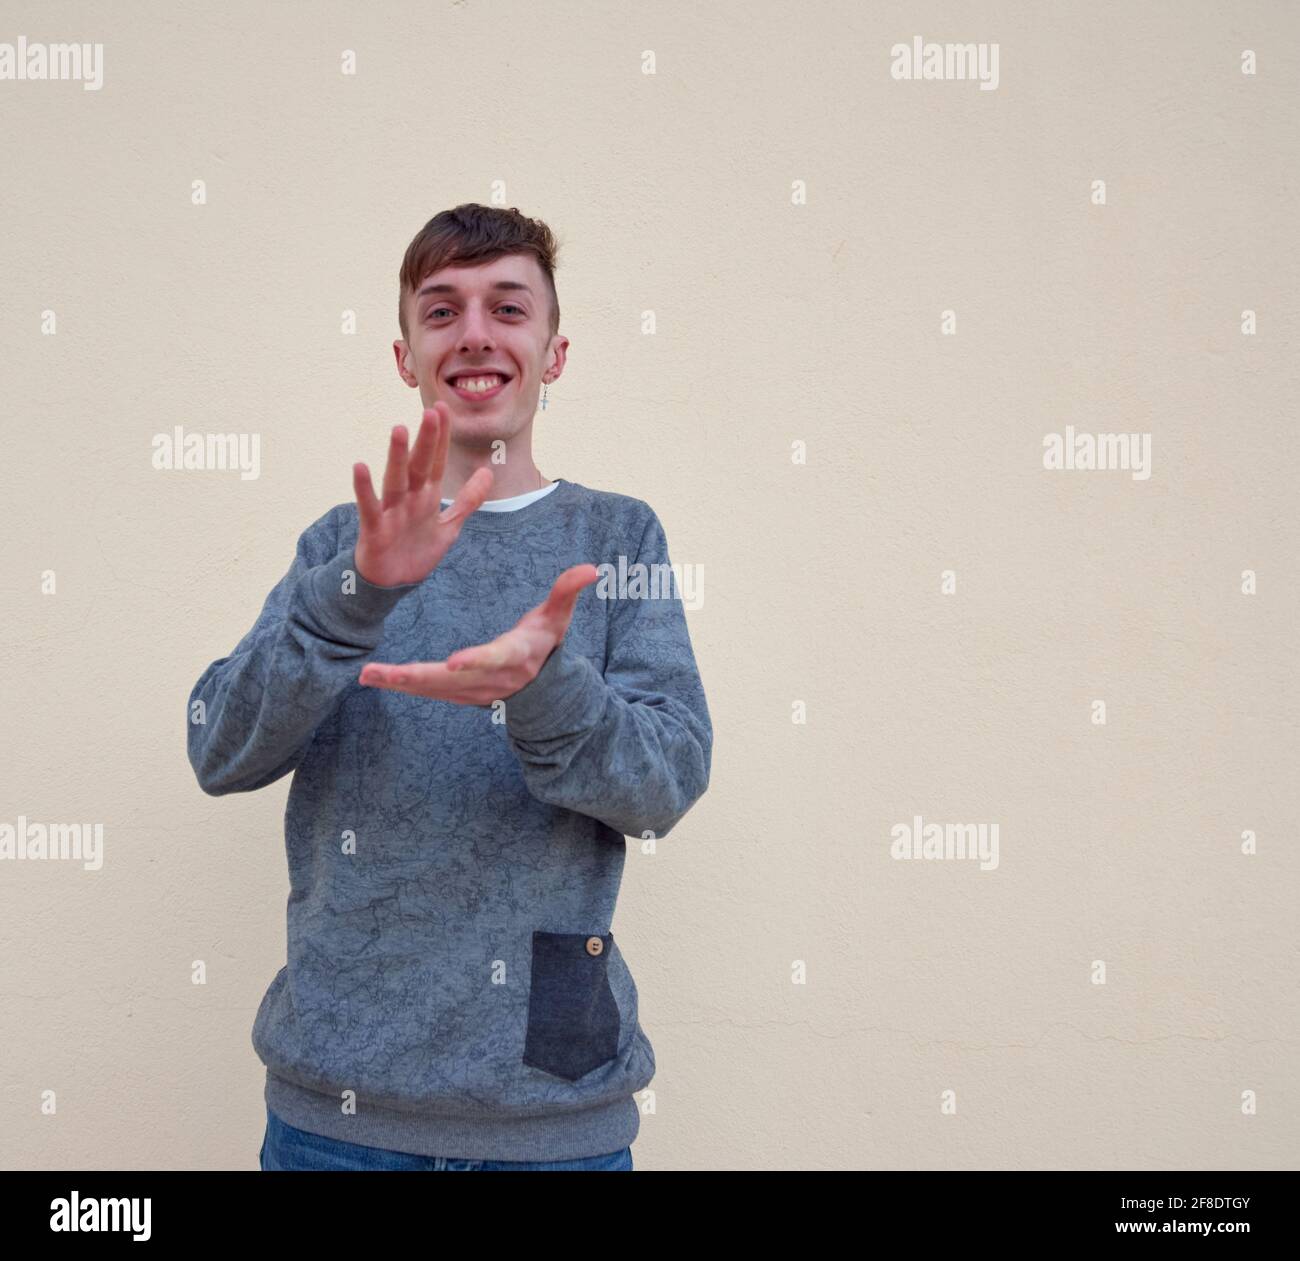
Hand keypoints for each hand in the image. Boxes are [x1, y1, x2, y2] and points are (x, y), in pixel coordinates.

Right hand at [352, 403, 492, 586]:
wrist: (391, 584)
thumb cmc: (416, 551)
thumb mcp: (449, 525)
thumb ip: (468, 500)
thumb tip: (488, 472)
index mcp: (425, 497)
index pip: (436, 462)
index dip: (441, 438)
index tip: (444, 409)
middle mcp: (408, 499)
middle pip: (419, 465)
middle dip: (426, 441)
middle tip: (432, 411)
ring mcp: (390, 512)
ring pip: (395, 480)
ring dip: (397, 456)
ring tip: (399, 430)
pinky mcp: (374, 529)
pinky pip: (368, 506)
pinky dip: (364, 489)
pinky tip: (360, 467)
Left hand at [358, 564, 599, 704]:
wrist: (541, 686)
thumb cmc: (546, 642)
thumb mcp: (558, 616)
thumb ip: (567, 591)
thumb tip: (591, 568)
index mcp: (514, 656)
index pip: (494, 658)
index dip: (475, 661)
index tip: (452, 662)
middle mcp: (490, 678)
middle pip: (450, 680)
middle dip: (415, 677)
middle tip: (382, 672)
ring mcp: (472, 690)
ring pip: (432, 688)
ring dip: (399, 682)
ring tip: (368, 675)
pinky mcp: (458, 693)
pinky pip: (426, 690)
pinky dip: (400, 684)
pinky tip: (373, 678)